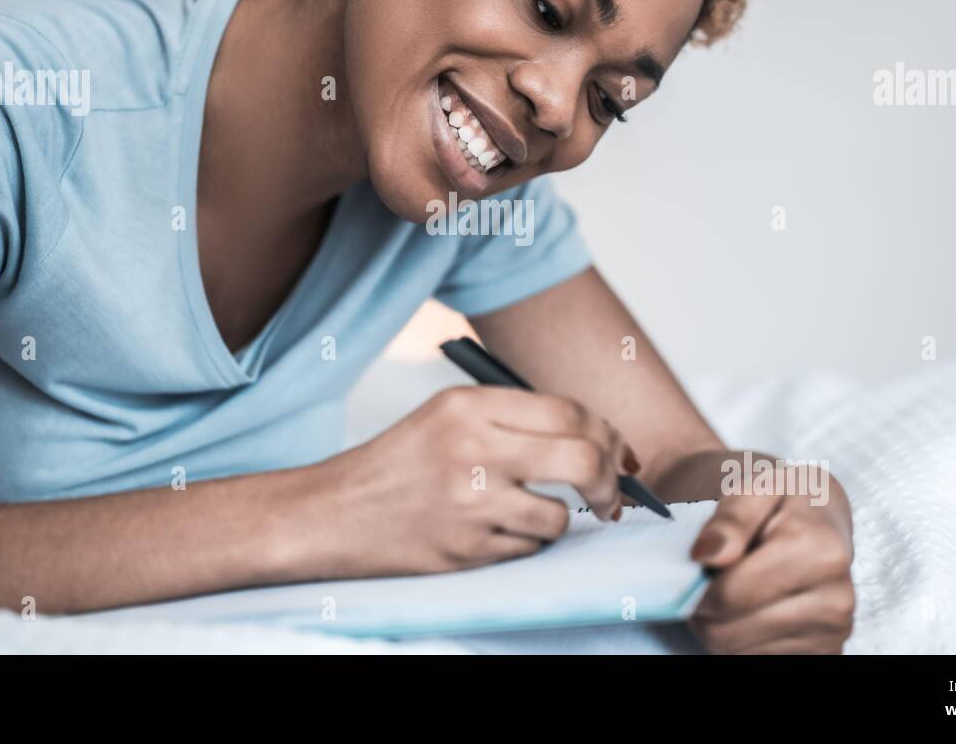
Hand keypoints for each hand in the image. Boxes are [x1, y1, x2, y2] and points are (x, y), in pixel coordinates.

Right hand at [311, 385, 640, 578]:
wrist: (336, 511)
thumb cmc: (402, 461)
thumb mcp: (450, 415)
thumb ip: (516, 417)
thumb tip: (598, 439)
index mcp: (469, 406)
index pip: (569, 412)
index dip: (607, 434)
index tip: (619, 453)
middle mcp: (472, 449)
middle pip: (583, 460)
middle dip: (611, 483)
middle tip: (614, 496)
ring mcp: (470, 503)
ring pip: (559, 517)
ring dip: (558, 521)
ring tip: (527, 513)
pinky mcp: (465, 549)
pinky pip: (528, 549)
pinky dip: (524, 544)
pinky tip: (493, 531)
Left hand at [687, 453, 854, 653]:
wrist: (819, 514)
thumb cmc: (783, 498)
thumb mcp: (755, 485)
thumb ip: (730, 518)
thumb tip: (709, 555)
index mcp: (821, 552)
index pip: (729, 595)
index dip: (697, 583)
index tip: (695, 564)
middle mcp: (836, 599)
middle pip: (727, 631)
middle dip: (704, 606)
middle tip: (705, 578)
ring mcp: (833, 632)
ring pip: (735, 651)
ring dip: (719, 624)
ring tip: (730, 587)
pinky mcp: (825, 653)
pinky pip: (756, 660)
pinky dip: (741, 639)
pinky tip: (750, 607)